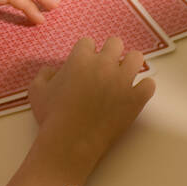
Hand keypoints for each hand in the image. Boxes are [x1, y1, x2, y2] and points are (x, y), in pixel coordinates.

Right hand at [28, 37, 155, 174]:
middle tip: (105, 69)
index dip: (86, 53)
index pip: (88, 42)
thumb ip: (44, 74)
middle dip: (110, 53)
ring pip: (137, 58)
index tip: (85, 65)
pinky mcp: (137, 98)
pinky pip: (149, 84)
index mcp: (80, 59)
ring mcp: (123, 81)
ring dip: (130, 65)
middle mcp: (104, 64)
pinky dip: (143, 88)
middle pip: (115, 43)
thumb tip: (53, 70)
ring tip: (124, 77)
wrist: (70, 143)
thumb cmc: (52, 117)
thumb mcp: (37, 91)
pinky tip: (134, 95)